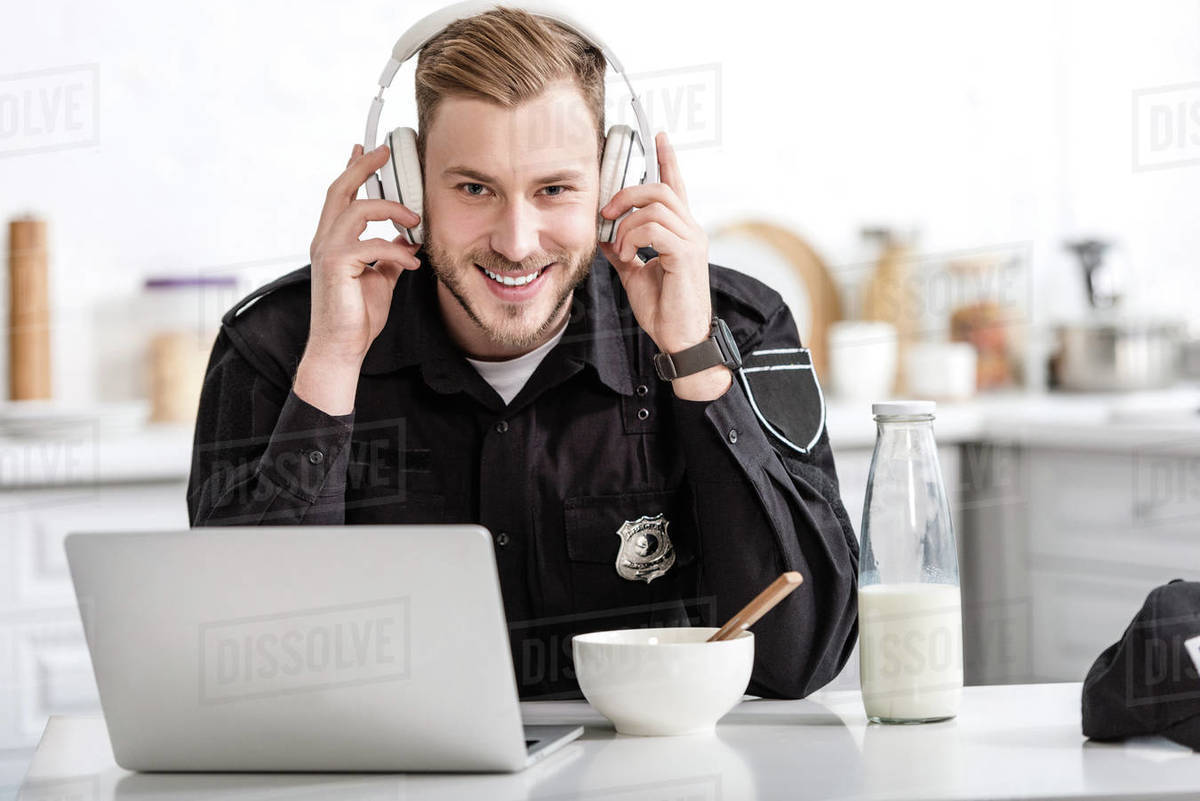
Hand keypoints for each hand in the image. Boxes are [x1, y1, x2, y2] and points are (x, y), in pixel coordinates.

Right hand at [306, 143, 421, 365]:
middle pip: (340, 189)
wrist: (341, 347)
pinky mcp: (337, 264)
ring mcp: (327, 250)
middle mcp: (325, 239)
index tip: (366, 149)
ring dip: (392, 209)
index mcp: (333, 240)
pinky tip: (413, 261)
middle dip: (363, 165)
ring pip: (358, 208)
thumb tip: (408, 237)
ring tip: (416, 221)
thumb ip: (390, 255)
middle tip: (384, 151)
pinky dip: (398, 250)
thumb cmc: (357, 316)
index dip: (351, 169)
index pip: (340, 196)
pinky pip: (373, 243)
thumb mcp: (381, 278)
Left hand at [599, 132, 730, 399]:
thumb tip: (602, 234)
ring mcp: (692, 241)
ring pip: (655, 206)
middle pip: (659, 188)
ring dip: (626, 224)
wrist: (679, 340)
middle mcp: (691, 230)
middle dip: (627, 194)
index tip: (657, 134)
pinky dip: (632, 238)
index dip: (667, 158)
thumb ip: (621, 250)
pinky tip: (627, 256)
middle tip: (606, 215)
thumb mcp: (634, 274)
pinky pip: (654, 228)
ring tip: (619, 249)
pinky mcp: (687, 254)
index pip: (675, 185)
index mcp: (680, 232)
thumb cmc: (664, 310)